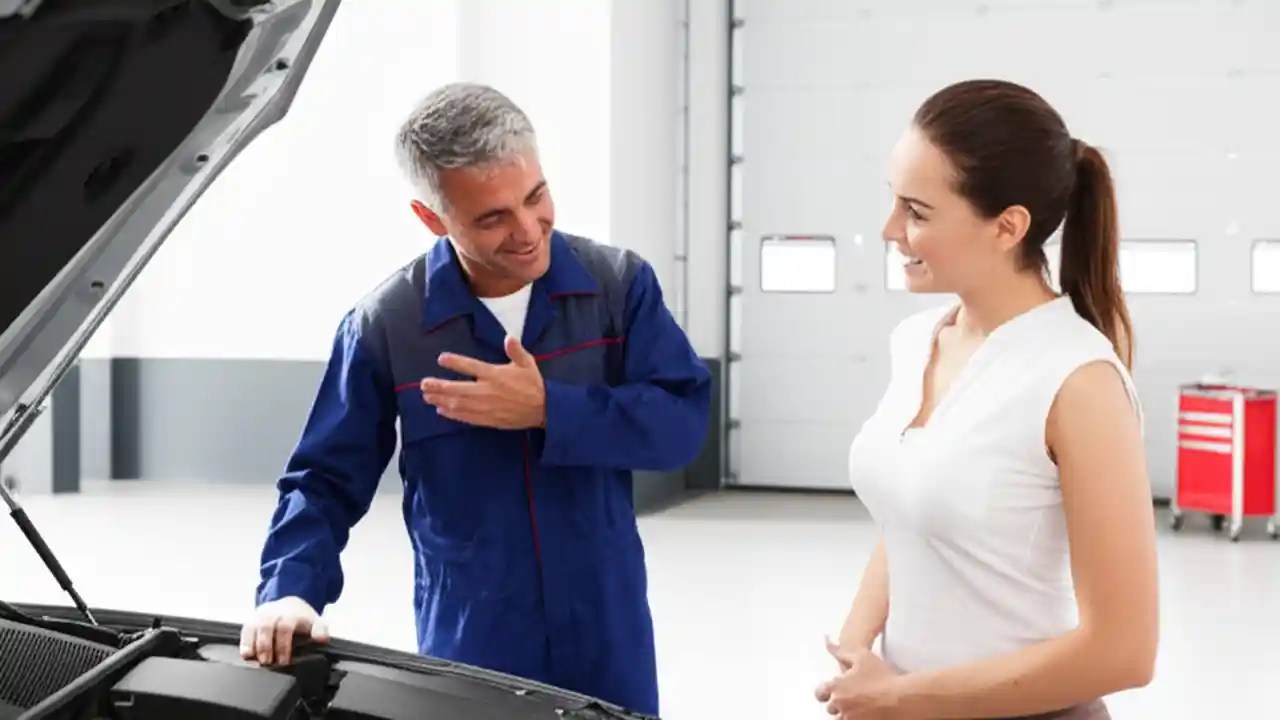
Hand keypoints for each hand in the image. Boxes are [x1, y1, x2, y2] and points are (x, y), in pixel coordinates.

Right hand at [239, 596, 328, 665]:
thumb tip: (322, 639)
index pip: (285, 627)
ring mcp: (262, 615)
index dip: (283, 645)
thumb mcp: (315, 621)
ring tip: (257, 661)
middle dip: (266, 646)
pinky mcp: (252, 620)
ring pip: (254, 626)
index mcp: (291, 613)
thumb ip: (320, 630)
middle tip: (268, 662)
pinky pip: (245, 629)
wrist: (290, 604)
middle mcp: (274, 612)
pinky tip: (246, 655)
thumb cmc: (302, 618)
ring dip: (254, 645)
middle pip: (267, 626)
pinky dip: (245, 642)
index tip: (284, 661)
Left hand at [422, 335, 545, 429]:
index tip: (441, 358)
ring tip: (426, 397)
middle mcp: (487, 391)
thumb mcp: (527, 363)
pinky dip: (452, 414)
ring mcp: (486, 407)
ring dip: (441, 400)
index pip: (471, 366)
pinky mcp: (487, 419)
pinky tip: (441, 410)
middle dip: (439, 386)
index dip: (455, 362)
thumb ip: (516, 350)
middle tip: (423, 384)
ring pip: (458, 404)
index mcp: (495, 375)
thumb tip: (509, 337)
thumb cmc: (533, 384)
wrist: (543, 410)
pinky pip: (466, 417)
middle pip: (458, 389)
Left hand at [816, 641, 903, 718]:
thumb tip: (827, 641)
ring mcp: (849, 718)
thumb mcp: (861, 656)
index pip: (820, 693)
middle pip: (831, 708)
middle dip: (839, 703)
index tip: (834, 692)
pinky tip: (867, 713)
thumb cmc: (882, 676)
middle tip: (854, 698)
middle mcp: (840, 705)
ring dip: (847, 713)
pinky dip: (857, 718)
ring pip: (841, 719)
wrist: (901, 698)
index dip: (826, 692)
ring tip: (861, 707)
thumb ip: (841, 651)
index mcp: (837, 687)